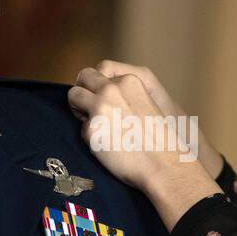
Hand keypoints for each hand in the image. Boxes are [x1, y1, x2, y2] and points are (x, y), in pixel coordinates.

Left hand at [69, 65, 220, 230]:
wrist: (163, 164)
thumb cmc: (158, 139)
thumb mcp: (145, 102)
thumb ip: (124, 94)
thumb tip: (99, 93)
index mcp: (129, 80)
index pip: (100, 71)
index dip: (98, 85)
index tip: (102, 98)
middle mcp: (112, 89)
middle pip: (83, 77)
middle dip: (84, 90)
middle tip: (87, 108)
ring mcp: (100, 108)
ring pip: (73, 95)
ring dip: (78, 108)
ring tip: (93, 124)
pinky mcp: (91, 129)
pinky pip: (80, 128)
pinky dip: (90, 137)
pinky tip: (105, 145)